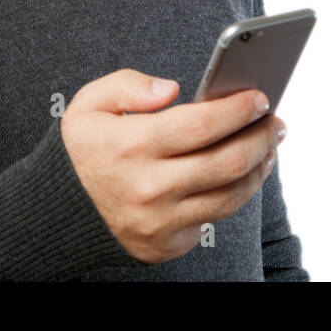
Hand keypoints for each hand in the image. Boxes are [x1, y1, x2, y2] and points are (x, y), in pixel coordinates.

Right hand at [59, 68, 285, 264]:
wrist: (55, 213)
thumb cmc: (79, 152)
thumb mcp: (87, 105)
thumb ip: (127, 85)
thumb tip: (170, 89)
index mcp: (130, 146)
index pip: (201, 125)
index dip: (237, 109)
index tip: (258, 97)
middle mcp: (148, 187)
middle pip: (227, 162)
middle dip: (261, 137)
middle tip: (274, 121)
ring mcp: (160, 221)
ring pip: (230, 195)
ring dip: (259, 168)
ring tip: (268, 146)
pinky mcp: (167, 244)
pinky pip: (213, 218)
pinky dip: (235, 193)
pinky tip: (242, 173)